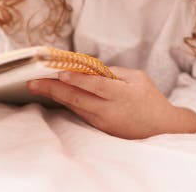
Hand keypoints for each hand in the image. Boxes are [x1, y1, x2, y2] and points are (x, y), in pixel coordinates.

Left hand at [27, 67, 195, 138]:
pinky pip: (80, 113)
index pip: (95, 85)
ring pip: (75, 107)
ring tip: (36, 85)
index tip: (59, 72)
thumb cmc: (150, 98)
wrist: (162, 128)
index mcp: (121, 95)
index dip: (77, 79)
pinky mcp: (101, 128)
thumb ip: (113, 73)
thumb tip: (89, 67)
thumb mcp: (138, 78)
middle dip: (53, 89)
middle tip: (32, 82)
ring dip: (55, 96)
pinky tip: (54, 94)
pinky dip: (66, 102)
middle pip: (77, 99)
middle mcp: (110, 110)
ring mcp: (104, 122)